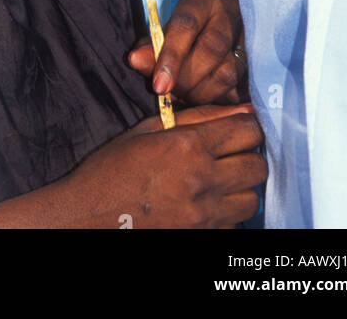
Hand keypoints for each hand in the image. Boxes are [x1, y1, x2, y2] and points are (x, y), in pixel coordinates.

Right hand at [0, 104, 265, 228]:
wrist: (89, 215)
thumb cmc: (113, 167)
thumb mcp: (149, 129)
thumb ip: (197, 117)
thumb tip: (241, 110)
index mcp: (189, 146)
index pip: (247, 130)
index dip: (249, 125)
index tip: (241, 127)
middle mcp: (203, 180)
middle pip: (257, 166)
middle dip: (248, 155)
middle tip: (230, 153)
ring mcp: (205, 214)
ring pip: (251, 199)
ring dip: (241, 187)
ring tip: (219, 180)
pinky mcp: (203, 236)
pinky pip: (234, 224)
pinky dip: (228, 213)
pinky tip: (207, 203)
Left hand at [128, 0, 246, 105]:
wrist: (224, 27)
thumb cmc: (187, 30)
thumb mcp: (167, 29)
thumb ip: (152, 45)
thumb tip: (136, 60)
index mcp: (203, 0)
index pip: (186, 24)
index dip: (171, 56)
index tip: (159, 85)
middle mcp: (230, 15)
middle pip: (211, 49)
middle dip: (186, 78)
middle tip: (169, 92)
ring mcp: (250, 39)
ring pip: (227, 73)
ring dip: (201, 93)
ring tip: (184, 96)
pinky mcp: (259, 65)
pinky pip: (239, 90)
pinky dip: (218, 102)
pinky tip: (205, 102)